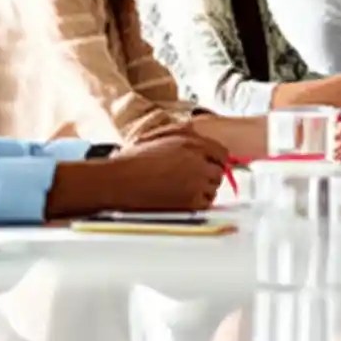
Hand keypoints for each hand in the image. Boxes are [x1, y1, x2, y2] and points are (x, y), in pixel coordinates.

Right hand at [112, 130, 228, 209]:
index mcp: (190, 142)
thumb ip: (183, 137)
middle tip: (191, 178)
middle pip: (219, 171)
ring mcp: (196, 181)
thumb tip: (198, 143)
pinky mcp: (191, 201)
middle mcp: (197, 160)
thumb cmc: (131, 162)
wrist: (119, 182)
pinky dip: (197, 202)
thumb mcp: (159, 137)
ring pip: (214, 188)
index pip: (221, 152)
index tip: (209, 164)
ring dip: (203, 189)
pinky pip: (206, 203)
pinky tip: (180, 198)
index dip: (214, 159)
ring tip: (181, 188)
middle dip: (207, 175)